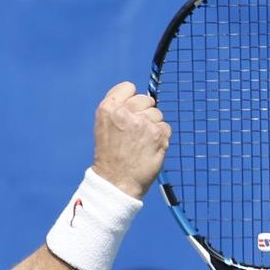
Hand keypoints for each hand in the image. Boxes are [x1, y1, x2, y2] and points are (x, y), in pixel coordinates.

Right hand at [90, 81, 169, 198]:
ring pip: (157, 114)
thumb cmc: (110, 156)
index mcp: (108, 108)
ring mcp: (142, 122)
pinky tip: (150, 148)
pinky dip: (161, 137)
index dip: (131, 99)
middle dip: (144, 113)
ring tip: (141, 143)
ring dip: (153, 126)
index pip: (128, 87)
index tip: (129, 112)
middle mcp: (125, 112)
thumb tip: (143, 99)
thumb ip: (119, 109)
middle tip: (135, 133)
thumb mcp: (104, 127)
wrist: (115, 182)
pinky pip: (166, 127)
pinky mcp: (158, 134)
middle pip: (145, 99)